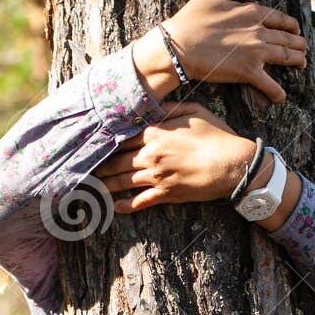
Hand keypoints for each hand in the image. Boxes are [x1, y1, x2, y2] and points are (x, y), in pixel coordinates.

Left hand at [94, 103, 255, 212]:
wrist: (233, 165)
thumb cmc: (216, 135)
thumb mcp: (193, 111)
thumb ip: (168, 108)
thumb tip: (150, 106)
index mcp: (155, 133)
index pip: (121, 137)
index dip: (104, 142)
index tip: (90, 145)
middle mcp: (151, 155)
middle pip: (116, 161)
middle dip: (98, 165)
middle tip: (81, 168)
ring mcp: (157, 177)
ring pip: (123, 182)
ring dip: (105, 185)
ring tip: (90, 187)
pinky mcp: (166, 195)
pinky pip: (140, 202)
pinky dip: (125, 206)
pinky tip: (114, 208)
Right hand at [133, 0, 306, 104]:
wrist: (179, 46)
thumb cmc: (190, 20)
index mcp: (251, 11)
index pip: (280, 18)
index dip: (291, 26)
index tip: (295, 31)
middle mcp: (258, 30)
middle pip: (287, 38)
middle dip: (298, 44)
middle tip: (303, 50)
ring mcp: (256, 52)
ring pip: (286, 57)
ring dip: (297, 61)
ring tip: (302, 65)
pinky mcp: (249, 72)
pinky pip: (271, 85)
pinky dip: (278, 92)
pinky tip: (281, 97)